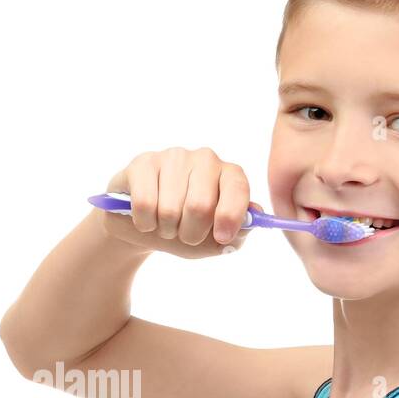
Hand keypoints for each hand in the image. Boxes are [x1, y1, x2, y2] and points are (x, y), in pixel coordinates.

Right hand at [100, 147, 260, 258]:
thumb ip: (239, 231)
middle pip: (200, 206)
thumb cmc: (189, 230)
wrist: (148, 226)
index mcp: (230, 175)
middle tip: (186, 236)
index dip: (230, 217)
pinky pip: (145, 204)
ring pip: (170, 209)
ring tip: (166, 225)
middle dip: (192, 234)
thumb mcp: (218, 240)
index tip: (221, 238)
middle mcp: (205, 159)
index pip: (237, 189)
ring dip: (167, 230)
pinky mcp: (143, 163)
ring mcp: (174, 157)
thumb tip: (255, 214)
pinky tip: (146, 219)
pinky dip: (145, 223)